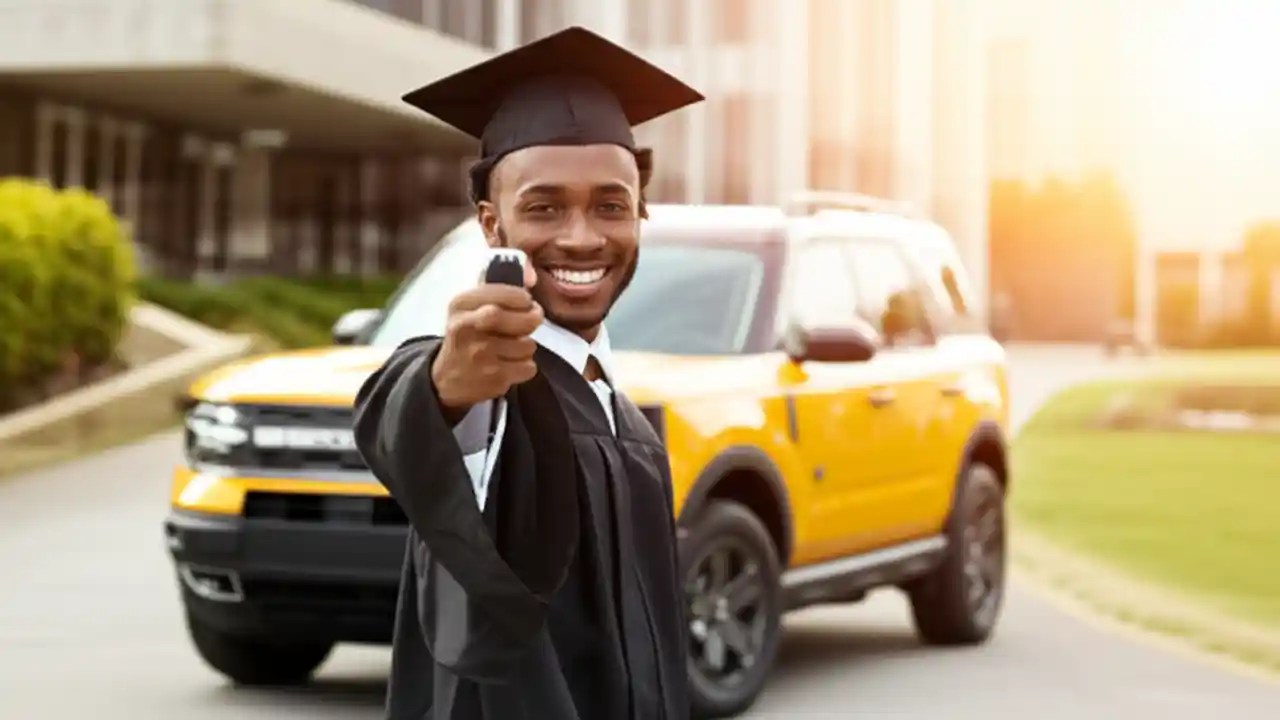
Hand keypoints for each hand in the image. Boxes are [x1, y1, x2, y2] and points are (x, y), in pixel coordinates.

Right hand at [430, 270, 542, 416]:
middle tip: (535, 318)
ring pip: (526, 345)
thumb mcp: (468, 309)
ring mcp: (480, 355)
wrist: (445, 379)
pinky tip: (510, 364)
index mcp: (460, 306)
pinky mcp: (493, 377)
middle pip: (514, 319)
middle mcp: (467, 329)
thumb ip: (495, 294)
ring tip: (512, 347)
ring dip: (527, 345)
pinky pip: (527, 367)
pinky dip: (525, 366)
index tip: (527, 300)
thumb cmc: (465, 337)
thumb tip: (531, 279)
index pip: (499, 294)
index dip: (520, 296)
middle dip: (531, 318)